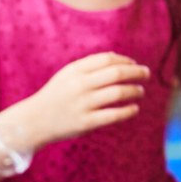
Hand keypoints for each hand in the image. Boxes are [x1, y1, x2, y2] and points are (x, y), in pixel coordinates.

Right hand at [17, 52, 149, 145]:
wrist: (34, 121)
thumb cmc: (55, 96)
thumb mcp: (66, 75)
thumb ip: (89, 66)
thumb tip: (118, 59)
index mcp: (74, 71)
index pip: (108, 59)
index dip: (126, 61)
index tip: (134, 65)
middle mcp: (79, 85)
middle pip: (116, 73)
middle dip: (136, 73)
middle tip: (146, 74)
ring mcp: (82, 104)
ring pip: (118, 93)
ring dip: (134, 91)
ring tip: (140, 92)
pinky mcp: (86, 123)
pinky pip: (114, 115)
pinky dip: (129, 111)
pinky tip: (135, 109)